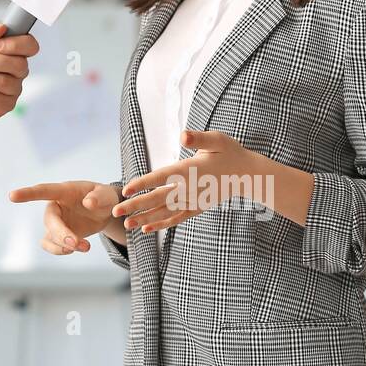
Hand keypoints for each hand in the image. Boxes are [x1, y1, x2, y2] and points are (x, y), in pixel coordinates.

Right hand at [8, 180, 121, 254]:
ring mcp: (55, 221)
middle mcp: (56, 205)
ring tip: (86, 247)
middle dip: (61, 234)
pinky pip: (50, 245)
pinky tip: (76, 249)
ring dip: (63, 245)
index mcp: (65, 191)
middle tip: (77, 244)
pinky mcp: (57, 235)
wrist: (104, 212)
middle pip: (50, 220)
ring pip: (50, 235)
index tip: (12, 196)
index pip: (44, 190)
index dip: (28, 193)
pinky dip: (60, 250)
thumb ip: (100, 198)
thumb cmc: (103, 198)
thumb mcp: (107, 195)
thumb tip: (88, 203)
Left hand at [112, 129, 259, 233]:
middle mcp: (189, 189)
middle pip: (158, 198)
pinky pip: (176, 218)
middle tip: (116, 211)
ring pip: (165, 212)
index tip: (126, 190)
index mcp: (190, 171)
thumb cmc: (230, 153)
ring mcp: (193, 201)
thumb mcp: (217, 140)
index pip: (162, 178)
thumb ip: (199, 138)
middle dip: (136, 205)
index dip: (143, 184)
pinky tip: (146, 229)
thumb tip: (183, 136)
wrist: (249, 175)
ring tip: (126, 225)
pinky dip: (161, 224)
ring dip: (144, 218)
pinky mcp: (196, 208)